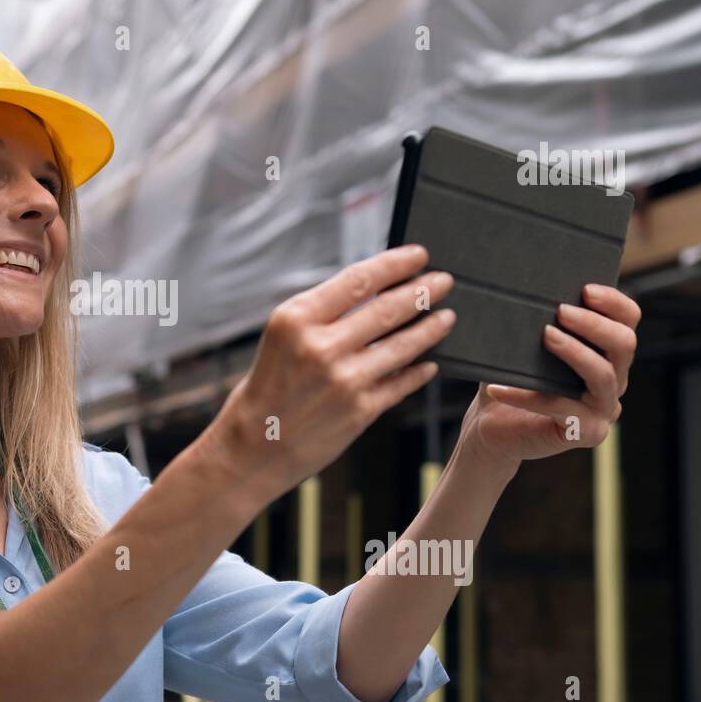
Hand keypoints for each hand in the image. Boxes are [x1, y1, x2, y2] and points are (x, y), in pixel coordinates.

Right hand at [201, 244, 454, 502]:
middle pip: (388, 309)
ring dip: (431, 328)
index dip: (396, 264)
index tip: (419, 255)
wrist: (252, 446)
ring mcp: (343, 380)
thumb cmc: (267, 386)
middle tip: (444, 280)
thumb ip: (323, 314)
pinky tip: (429, 363)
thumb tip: (377, 291)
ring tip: (448, 316)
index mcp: (296, 319)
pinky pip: (401, 383)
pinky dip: (418, 370)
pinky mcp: (359, 411)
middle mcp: (320, 346)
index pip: (358, 279)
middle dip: (423, 291)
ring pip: (403, 345)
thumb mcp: (282, 336)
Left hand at [459, 283, 641, 467]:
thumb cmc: (510, 380)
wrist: (491, 428)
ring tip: (546, 335)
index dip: (614, 303)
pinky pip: (562, 408)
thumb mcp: (523, 346)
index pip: (628, 321)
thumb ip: (534, 321)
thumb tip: (522, 288)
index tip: (585, 289)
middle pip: (624, 345)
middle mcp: (614, 380)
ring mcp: (603, 409)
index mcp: (606, 353)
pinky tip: (497, 387)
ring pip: (603, 375)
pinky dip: (527, 396)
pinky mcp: (587, 432)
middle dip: (595, 324)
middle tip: (562, 311)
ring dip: (575, 352)